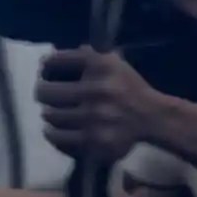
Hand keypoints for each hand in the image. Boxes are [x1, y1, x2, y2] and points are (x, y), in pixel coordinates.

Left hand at [35, 46, 161, 162]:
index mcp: (100, 65)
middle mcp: (97, 90)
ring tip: (53, 112)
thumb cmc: (126, 88)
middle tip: (45, 94)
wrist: (154, 118)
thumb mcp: (112, 63)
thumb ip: (85, 55)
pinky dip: (53, 133)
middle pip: (44, 91)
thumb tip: (47, 59)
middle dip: (43, 92)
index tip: (45, 71)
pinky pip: (58, 137)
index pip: (55, 61)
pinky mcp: (94, 141)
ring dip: (49, 113)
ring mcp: (95, 117)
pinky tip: (55, 129)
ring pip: (50, 115)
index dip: (46, 66)